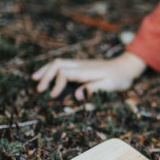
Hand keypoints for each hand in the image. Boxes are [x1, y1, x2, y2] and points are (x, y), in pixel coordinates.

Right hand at [32, 51, 146, 99]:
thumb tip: (76, 95)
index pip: (64, 73)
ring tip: (34, 79)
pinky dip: (51, 70)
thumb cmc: (118, 78)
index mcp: (85, 70)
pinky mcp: (79, 67)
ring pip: (58, 63)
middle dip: (46, 75)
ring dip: (45, 71)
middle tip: (38, 89)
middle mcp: (80, 65)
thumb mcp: (109, 86)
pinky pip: (62, 66)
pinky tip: (46, 76)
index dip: (57, 84)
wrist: (125, 67)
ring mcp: (79, 64)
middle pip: (57, 64)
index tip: (53, 96)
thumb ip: (93, 89)